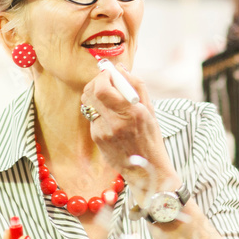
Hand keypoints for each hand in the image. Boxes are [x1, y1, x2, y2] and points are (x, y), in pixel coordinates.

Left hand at [80, 63, 175, 193]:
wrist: (146, 170)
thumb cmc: (151, 137)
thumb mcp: (150, 110)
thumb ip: (136, 86)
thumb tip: (121, 68)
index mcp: (131, 113)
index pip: (102, 88)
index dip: (102, 77)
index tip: (109, 73)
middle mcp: (115, 123)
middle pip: (90, 93)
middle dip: (96, 82)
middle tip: (106, 81)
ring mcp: (103, 132)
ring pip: (88, 104)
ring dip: (96, 96)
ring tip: (109, 98)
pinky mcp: (97, 139)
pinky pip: (92, 117)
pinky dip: (99, 111)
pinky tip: (110, 116)